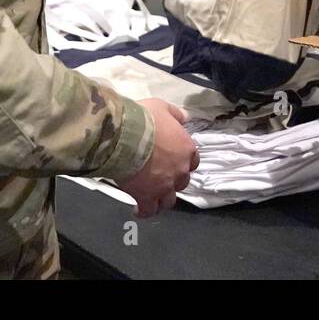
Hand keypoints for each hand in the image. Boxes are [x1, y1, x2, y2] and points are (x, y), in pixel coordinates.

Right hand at [114, 99, 198, 217]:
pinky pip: (149, 210)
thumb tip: (185, 117)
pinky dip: (144, 211)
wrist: (125, 136)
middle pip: (181, 181)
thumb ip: (176, 114)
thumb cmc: (145, 119)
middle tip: (159, 176)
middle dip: (172, 179)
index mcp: (186, 149)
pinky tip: (137, 209)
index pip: (193, 160)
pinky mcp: (147, 197)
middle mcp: (179, 171)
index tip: (174, 160)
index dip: (183, 161)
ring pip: (169, 200)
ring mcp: (164, 186)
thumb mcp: (162, 107)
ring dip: (162, 199)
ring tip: (151, 196)